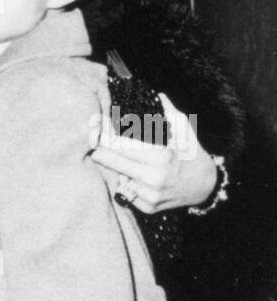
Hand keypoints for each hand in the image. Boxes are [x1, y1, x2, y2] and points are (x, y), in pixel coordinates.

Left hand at [90, 93, 217, 212]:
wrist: (206, 186)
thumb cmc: (191, 153)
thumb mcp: (183, 129)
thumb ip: (168, 110)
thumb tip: (157, 93)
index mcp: (161, 156)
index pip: (120, 146)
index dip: (103, 137)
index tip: (93, 129)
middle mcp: (153, 179)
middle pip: (112, 162)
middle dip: (101, 151)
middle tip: (95, 142)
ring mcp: (150, 196)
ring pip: (117, 177)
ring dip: (117, 168)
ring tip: (126, 160)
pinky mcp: (147, 208)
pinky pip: (126, 192)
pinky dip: (127, 183)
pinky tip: (137, 176)